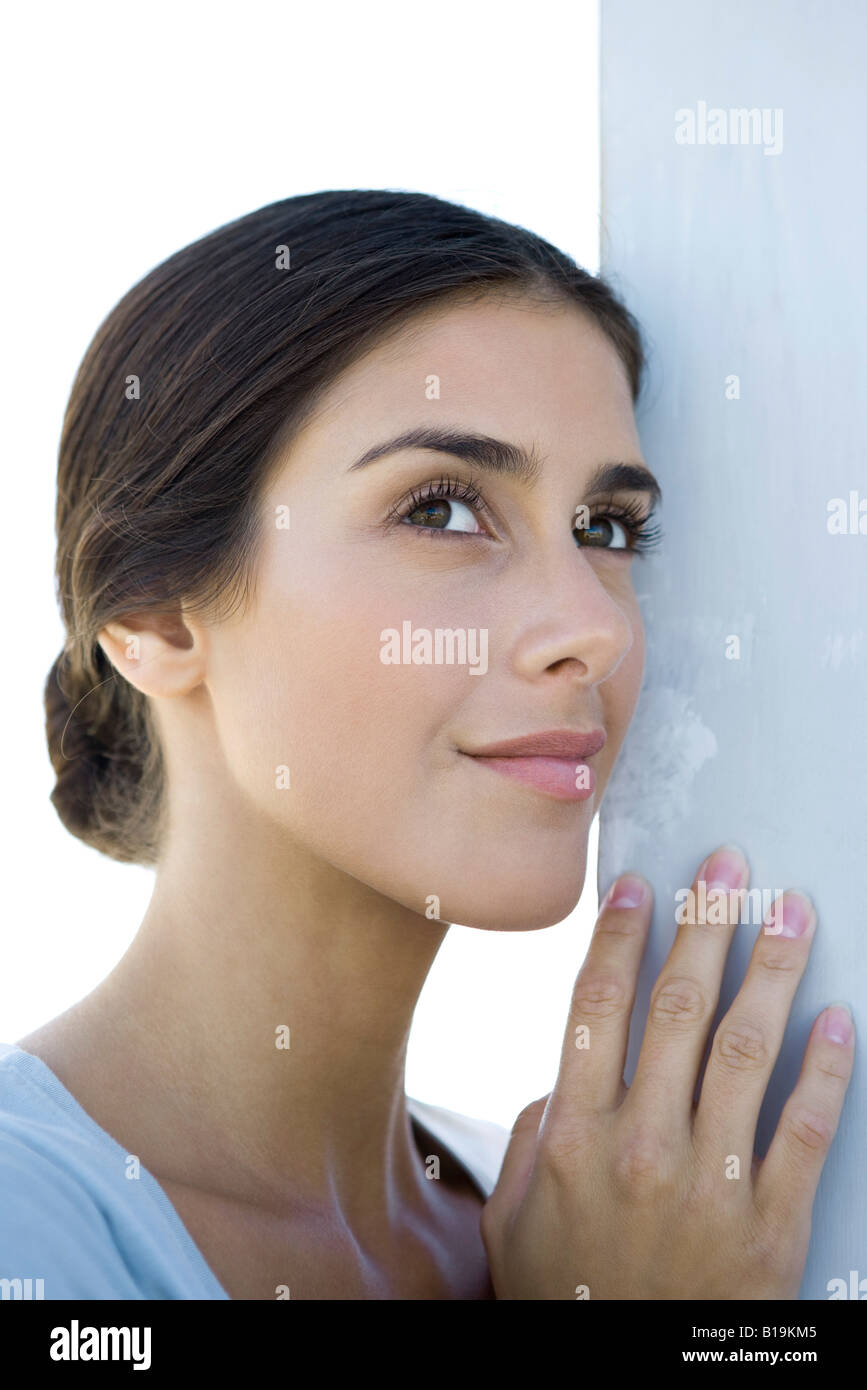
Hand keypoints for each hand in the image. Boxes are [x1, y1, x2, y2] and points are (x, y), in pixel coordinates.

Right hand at [481, 845, 853, 1298]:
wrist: (628, 1386)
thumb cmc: (567, 1295)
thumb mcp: (511, 1217)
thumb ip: (530, 1134)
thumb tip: (564, 1074)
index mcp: (570, 1136)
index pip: (598, 1007)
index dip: (621, 936)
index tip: (643, 886)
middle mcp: (639, 1148)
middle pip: (677, 1008)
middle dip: (706, 925)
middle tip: (728, 870)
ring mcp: (709, 1187)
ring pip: (747, 1051)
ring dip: (772, 971)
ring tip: (791, 913)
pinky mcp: (769, 1231)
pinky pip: (804, 1133)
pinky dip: (826, 1071)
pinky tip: (838, 1020)